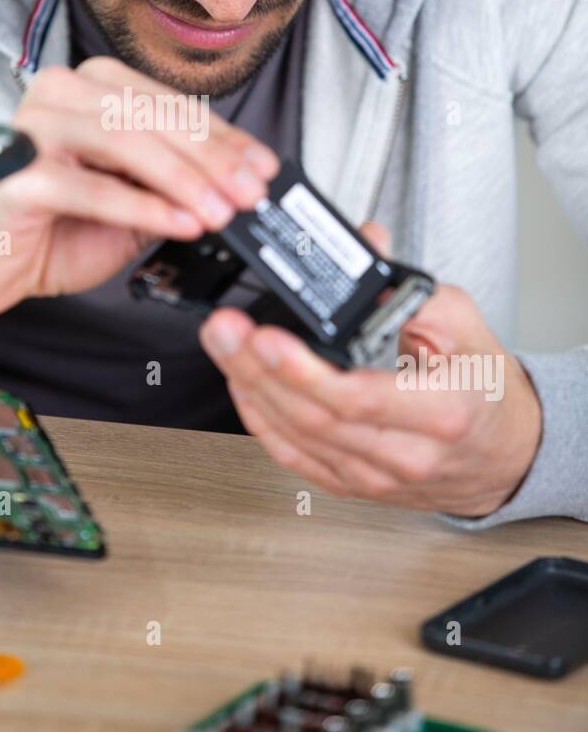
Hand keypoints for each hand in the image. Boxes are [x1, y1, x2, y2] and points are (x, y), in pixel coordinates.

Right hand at [0, 55, 279, 325]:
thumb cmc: (44, 228)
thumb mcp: (124, 207)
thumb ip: (169, 191)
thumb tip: (237, 189)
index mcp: (89, 89)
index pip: (170, 105)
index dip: (225, 137)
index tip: (265, 168)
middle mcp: (59, 95)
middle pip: (153, 117)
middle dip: (214, 158)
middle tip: (253, 193)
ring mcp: (32, 129)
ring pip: (126, 141)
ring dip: (184, 179)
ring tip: (223, 211)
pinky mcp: (14, 173)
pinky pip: (91, 187)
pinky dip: (143, 208)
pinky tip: (181, 224)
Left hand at [198, 223, 542, 516]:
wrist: (507, 455)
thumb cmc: (487, 392)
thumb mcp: (468, 327)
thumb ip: (411, 289)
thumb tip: (366, 245)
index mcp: (441, 412)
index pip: (358, 398)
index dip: (303, 371)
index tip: (266, 338)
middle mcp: (405, 454)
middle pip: (314, 417)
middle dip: (257, 369)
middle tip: (225, 329)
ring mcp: (374, 476)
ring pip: (296, 437)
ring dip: (249, 389)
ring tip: (222, 344)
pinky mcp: (351, 485)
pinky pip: (294, 456)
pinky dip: (261, 420)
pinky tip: (241, 386)